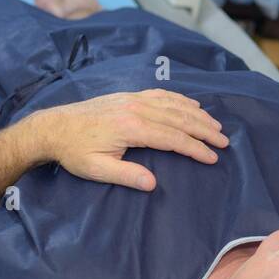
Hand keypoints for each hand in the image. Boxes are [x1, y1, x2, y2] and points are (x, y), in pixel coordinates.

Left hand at [31, 90, 228, 190]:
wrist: (53, 126)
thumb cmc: (74, 152)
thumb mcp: (96, 169)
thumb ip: (126, 176)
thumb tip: (152, 184)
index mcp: (131, 127)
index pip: (173, 138)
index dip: (195, 148)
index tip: (212, 157)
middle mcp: (136, 108)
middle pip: (180, 118)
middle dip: (205, 130)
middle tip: (224, 141)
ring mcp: (133, 99)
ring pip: (174, 104)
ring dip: (197, 114)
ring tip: (216, 125)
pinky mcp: (129, 95)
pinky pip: (161, 94)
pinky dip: (180, 99)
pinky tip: (192, 105)